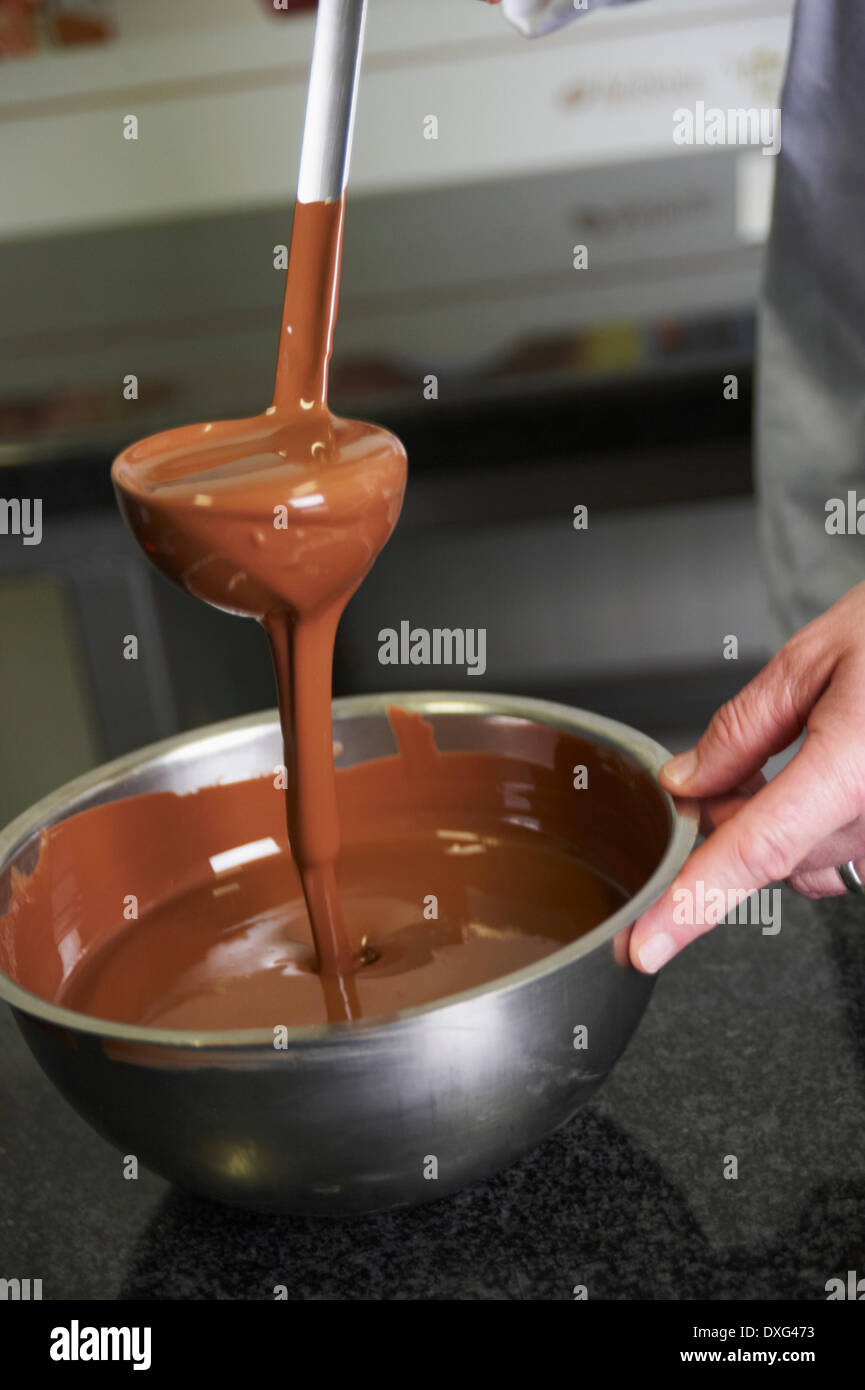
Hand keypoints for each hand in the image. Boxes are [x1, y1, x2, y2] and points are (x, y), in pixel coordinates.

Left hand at [630, 581, 864, 972]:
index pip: (755, 851)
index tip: (648, 946)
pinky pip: (853, 853)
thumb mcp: (819, 656)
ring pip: (812, 861)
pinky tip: (829, 774)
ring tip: (793, 755)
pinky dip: (821, 827)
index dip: (692, 904)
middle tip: (713, 770)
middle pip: (774, 856)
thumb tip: (689, 780)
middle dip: (728, 822)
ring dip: (778, 826)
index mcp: (855, 768)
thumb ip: (746, 726)